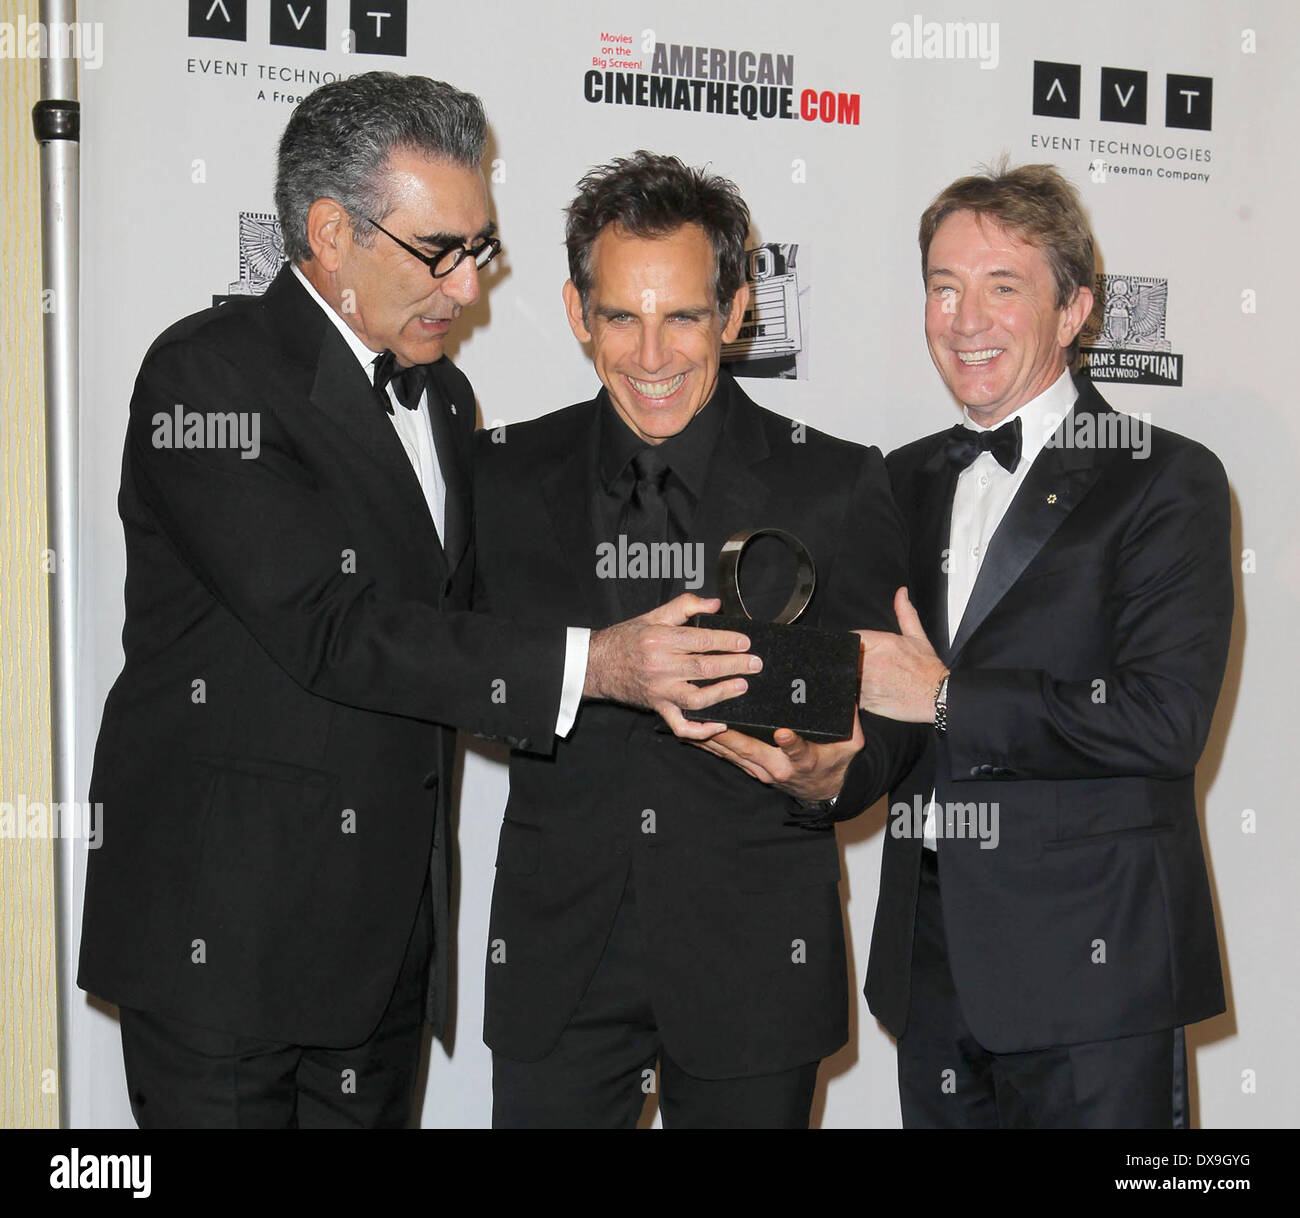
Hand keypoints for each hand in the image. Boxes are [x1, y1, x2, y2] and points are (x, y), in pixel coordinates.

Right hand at [584, 594, 760, 740]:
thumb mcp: (653, 615)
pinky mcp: (658, 707)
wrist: (597, 664)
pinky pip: (680, 725)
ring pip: (696, 698)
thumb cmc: (627, 639)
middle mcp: (660, 667)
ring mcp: (659, 690)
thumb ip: (685, 606)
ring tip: (742, 685)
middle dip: (733, 666)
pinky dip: (701, 729)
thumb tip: (714, 604)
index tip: (745, 642)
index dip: (726, 642)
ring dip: (722, 693)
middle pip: (703, 669)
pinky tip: (719, 724)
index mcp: (660, 640)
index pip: (700, 640)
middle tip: (754, 663)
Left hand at [693, 713, 864, 801]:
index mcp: (805, 760)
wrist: (824, 791)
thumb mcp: (851, 744)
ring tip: (694, 723)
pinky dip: (711, 745)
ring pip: (734, 754)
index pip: (799, 751)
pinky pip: (728, 756)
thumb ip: (850, 720)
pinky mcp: (752, 768)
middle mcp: (779, 767)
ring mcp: (762, 770)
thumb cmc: (836, 762)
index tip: (783, 733)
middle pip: (752, 751)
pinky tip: (694, 732)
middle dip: (731, 736)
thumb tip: (847, 689)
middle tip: (714, 720)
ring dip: (713, 740)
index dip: (791, 743)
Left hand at [856, 587, 947, 722]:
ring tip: (861, 676)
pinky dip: (850, 692)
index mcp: (882, 644)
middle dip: (846, 658)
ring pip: (843, 674)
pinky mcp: (866, 700)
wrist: (938, 696)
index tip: (855, 648)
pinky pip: (848, 693)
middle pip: (843, 656)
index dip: (850, 642)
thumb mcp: (917, 637)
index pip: (850, 637)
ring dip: (846, 674)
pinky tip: (862, 690)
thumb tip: (901, 594)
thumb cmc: (928, 670)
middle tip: (858, 663)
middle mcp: (872, 662)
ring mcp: (868, 682)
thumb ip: (905, 613)